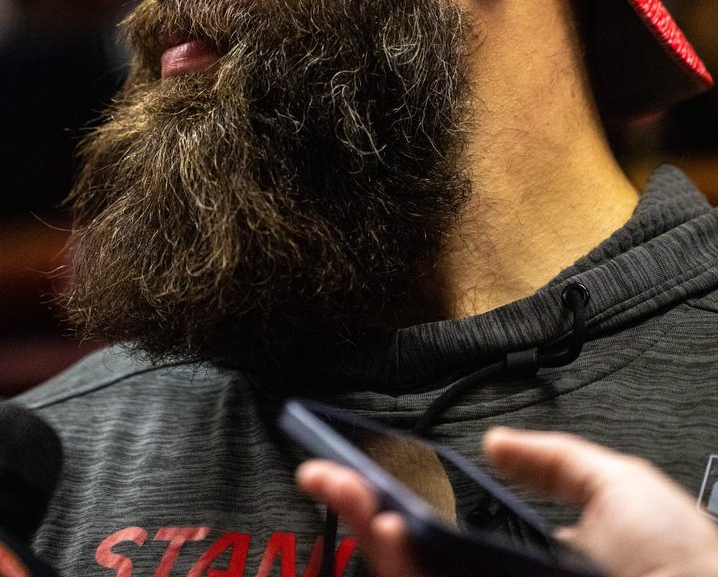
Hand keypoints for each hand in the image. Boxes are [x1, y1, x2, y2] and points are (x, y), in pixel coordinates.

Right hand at [297, 429, 717, 576]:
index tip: (363, 464)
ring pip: (408, 575)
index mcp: (517, 564)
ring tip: (346, 487)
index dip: (397, 497)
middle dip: (360, 510)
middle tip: (324, 470)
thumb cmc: (681, 565)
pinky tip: (386, 529)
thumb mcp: (617, 489)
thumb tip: (495, 442)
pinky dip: (399, 565)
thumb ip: (553, 460)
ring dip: (367, 532)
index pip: (441, 533)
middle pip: (408, 555)